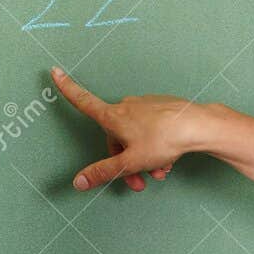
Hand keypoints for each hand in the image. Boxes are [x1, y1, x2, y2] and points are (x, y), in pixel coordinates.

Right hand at [50, 67, 205, 191]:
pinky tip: (168, 161)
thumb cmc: (163, 140)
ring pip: (136, 136)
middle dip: (125, 161)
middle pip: (116, 136)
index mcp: (113, 116)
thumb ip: (103, 172)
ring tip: (159, 174)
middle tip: (139, 182)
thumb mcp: (130, 162)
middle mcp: (126, 106)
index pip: (83, 101)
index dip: (67, 88)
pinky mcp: (162, 108)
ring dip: (143, 158)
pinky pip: (152, 130)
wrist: (198, 126)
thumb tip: (78, 182)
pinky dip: (155, 147)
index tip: (55, 72)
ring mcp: (145, 105)